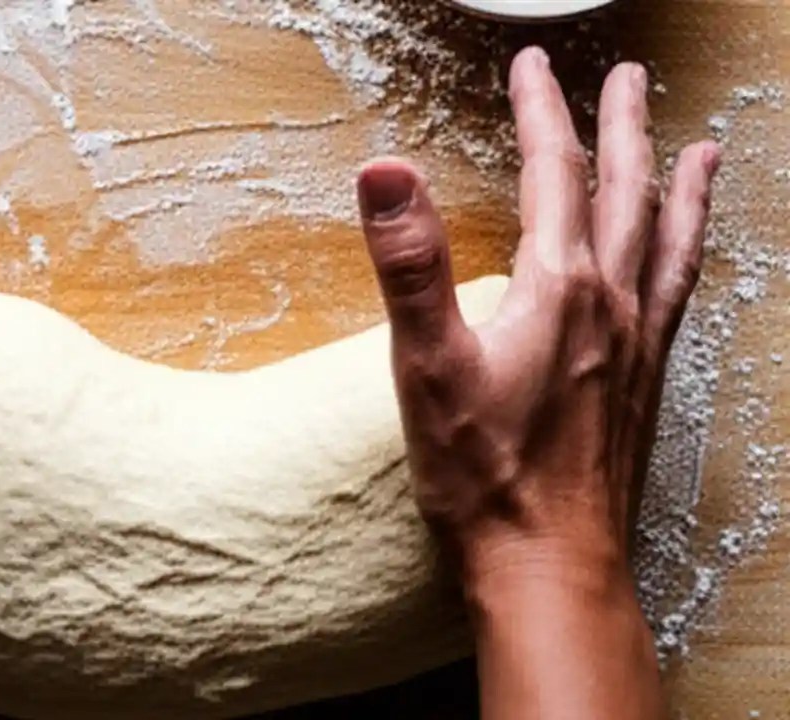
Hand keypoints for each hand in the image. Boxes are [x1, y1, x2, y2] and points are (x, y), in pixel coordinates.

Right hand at [356, 46, 717, 719]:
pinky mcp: (642, 383)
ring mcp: (637, 344)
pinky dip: (685, 255)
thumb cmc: (484, 476)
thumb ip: (408, 265)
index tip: (531, 67)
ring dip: (676, 184)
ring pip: (665, 240)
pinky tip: (679, 258)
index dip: (540, 112)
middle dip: (621, 127)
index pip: (553, 174)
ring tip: (697, 148)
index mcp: (558, 289)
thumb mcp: (427, 366)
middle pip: (624, 192)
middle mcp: (610, 304)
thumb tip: (383, 174)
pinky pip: (676, 296)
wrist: (549, 564)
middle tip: (626, 79)